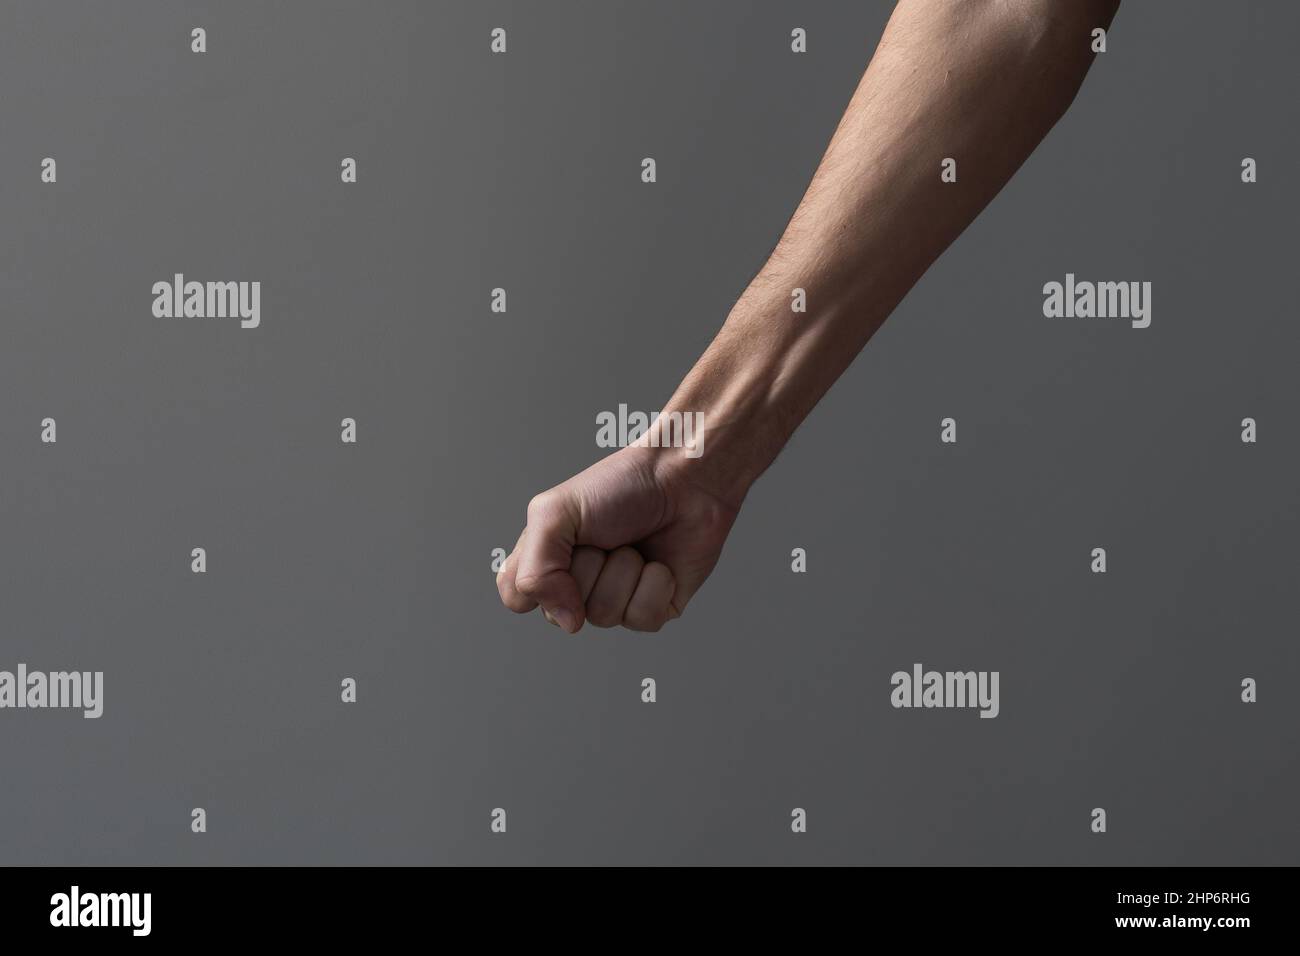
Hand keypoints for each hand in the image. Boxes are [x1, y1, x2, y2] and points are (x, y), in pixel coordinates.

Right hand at [496, 444, 740, 632]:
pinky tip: (660, 561)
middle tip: (603, 535)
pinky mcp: (654, 607)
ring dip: (623, 571)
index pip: (517, 597)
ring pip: (604, 616)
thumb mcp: (554, 512)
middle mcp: (577, 586)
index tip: (560, 542)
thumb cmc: (619, 487)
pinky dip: (654, 584)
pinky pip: (643, 618)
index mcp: (546, 560)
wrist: (682, 478)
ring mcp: (615, 599)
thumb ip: (536, 570)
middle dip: (587, 567)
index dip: (537, 579)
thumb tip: (568, 624)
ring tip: (633, 544)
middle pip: (561, 611)